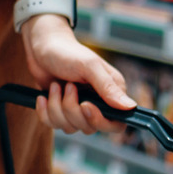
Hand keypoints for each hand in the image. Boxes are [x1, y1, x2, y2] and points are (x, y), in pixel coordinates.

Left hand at [22, 14, 135, 133]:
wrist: (42, 46)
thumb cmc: (67, 52)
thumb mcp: (89, 66)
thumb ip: (108, 87)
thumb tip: (130, 107)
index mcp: (111, 93)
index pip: (116, 124)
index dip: (100, 121)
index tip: (85, 105)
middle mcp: (97, 103)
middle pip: (89, 127)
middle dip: (72, 110)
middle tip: (67, 86)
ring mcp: (78, 109)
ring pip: (70, 127)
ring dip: (56, 107)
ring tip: (55, 85)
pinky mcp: (60, 110)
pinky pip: (53, 125)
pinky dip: (45, 111)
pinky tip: (43, 96)